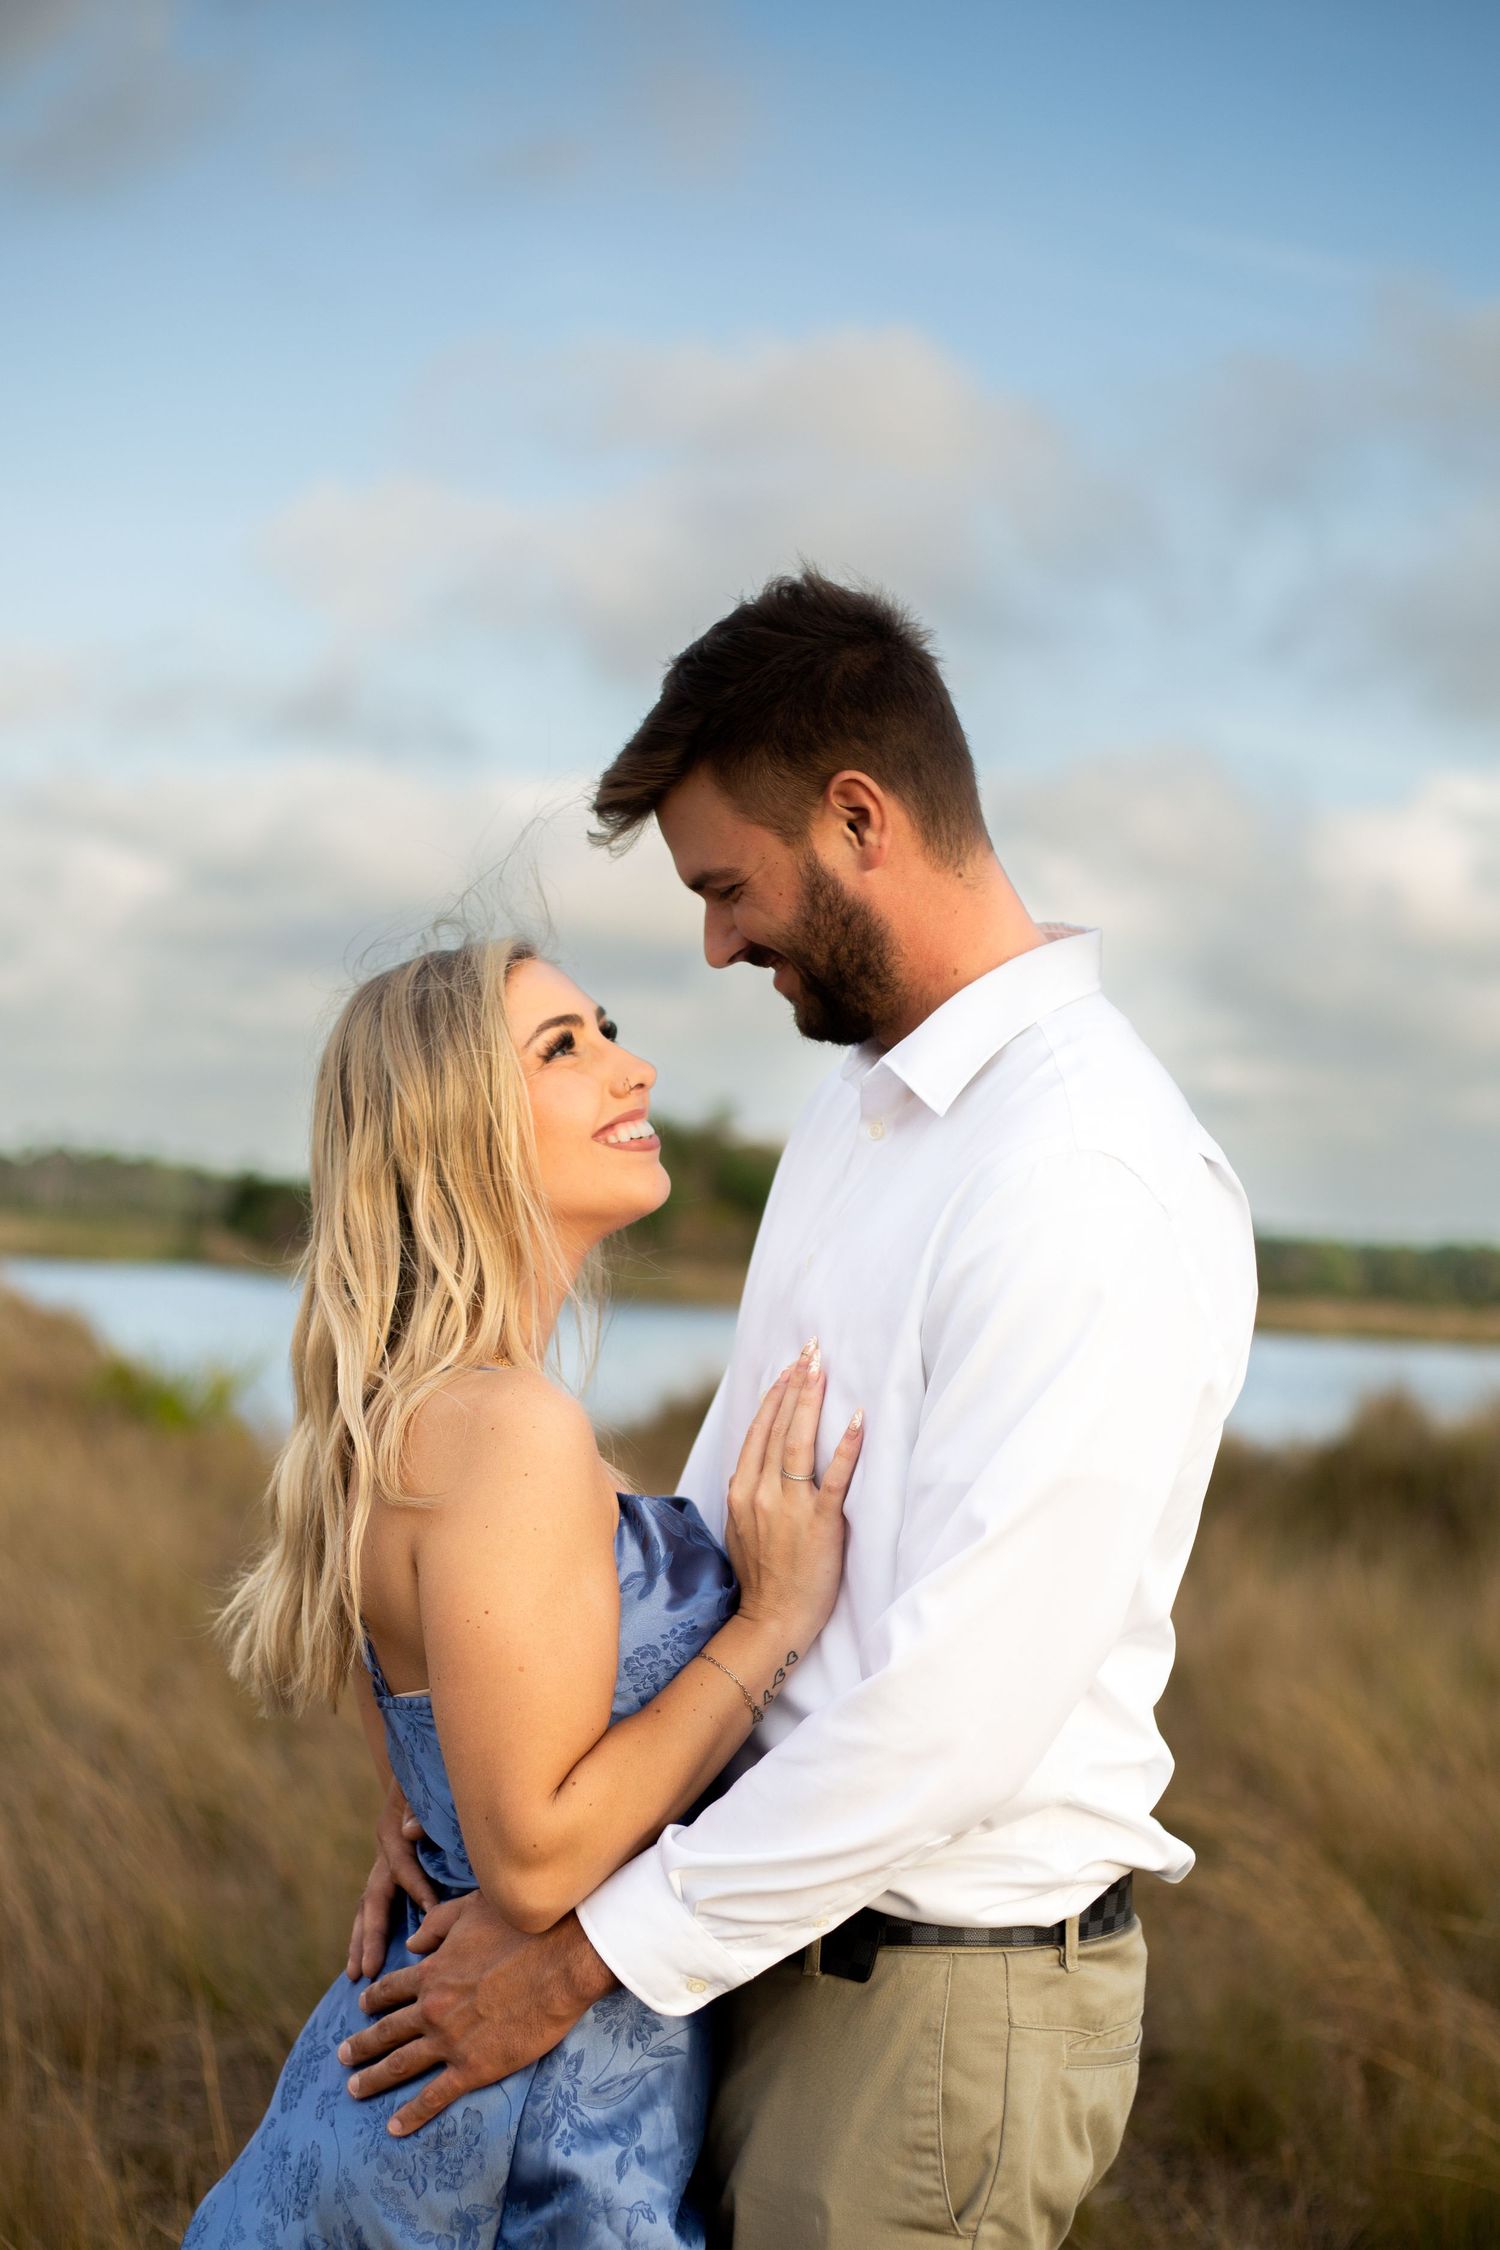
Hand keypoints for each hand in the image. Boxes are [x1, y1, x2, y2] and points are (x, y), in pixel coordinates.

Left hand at [339, 1894, 616, 2135]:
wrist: (562, 1960)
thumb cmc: (522, 1928)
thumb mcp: (472, 1910)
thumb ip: (437, 1924)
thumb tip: (412, 1940)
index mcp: (432, 1971)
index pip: (390, 1989)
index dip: (373, 1999)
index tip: (361, 2007)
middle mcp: (432, 2008)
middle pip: (385, 2031)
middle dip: (360, 2045)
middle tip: (342, 2056)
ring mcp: (450, 2041)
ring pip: (400, 2064)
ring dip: (374, 2078)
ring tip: (354, 2089)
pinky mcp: (474, 2067)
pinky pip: (434, 2096)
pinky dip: (411, 2114)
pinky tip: (394, 2126)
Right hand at [345, 1780, 437, 1982]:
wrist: (418, 1766)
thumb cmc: (429, 1779)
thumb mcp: (426, 1787)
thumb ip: (419, 1807)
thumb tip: (410, 1831)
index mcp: (392, 1834)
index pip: (403, 1868)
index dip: (417, 1889)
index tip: (432, 1913)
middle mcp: (382, 1853)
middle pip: (372, 1899)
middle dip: (370, 1935)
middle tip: (367, 1971)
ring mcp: (383, 1863)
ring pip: (367, 1908)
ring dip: (361, 1941)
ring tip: (354, 1976)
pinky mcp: (389, 1872)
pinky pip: (377, 1908)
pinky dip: (370, 1934)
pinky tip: (368, 1962)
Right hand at [726, 1341, 862, 1643]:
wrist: (772, 1621)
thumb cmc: (763, 1578)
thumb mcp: (741, 1527)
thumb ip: (749, 1492)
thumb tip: (758, 1462)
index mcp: (741, 1491)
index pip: (757, 1430)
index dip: (775, 1394)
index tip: (789, 1366)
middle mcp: (761, 1492)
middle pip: (778, 1426)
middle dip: (795, 1383)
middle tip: (811, 1349)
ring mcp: (789, 1507)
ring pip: (798, 1441)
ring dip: (811, 1400)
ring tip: (823, 1368)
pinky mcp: (820, 1524)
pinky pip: (834, 1478)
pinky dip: (845, 1445)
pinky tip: (856, 1418)